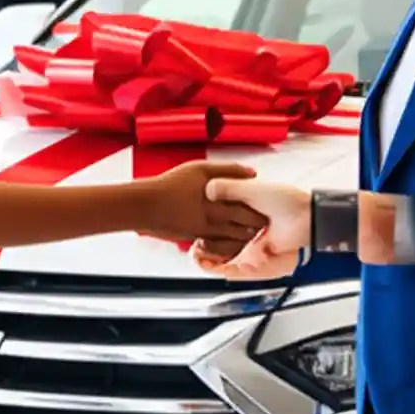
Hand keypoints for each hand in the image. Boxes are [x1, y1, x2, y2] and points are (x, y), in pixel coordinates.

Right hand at [143, 161, 267, 245]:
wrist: (145, 206)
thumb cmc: (169, 186)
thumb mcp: (199, 168)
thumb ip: (227, 169)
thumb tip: (252, 172)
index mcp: (219, 197)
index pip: (247, 200)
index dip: (260, 200)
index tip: (268, 199)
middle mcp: (216, 216)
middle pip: (246, 220)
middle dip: (258, 220)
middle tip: (269, 218)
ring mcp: (208, 231)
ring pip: (237, 235)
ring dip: (248, 233)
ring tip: (257, 230)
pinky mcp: (200, 240)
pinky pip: (222, 245)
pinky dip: (232, 243)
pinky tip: (237, 240)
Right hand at [192, 178, 310, 279]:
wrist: (305, 219)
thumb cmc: (288, 202)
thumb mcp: (251, 189)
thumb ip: (229, 188)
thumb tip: (207, 186)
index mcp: (249, 219)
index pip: (221, 227)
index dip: (206, 227)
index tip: (193, 222)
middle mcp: (250, 238)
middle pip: (220, 247)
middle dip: (203, 246)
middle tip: (193, 242)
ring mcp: (252, 253)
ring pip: (223, 261)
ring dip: (206, 258)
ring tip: (194, 251)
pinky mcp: (256, 265)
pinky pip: (232, 271)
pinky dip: (217, 267)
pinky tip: (204, 260)